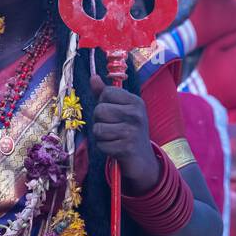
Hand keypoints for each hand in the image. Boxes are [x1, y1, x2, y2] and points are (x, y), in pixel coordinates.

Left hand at [89, 74, 159, 192]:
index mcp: (136, 101)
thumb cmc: (127, 129)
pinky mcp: (126, 148)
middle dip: (100, 121)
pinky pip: (100, 144)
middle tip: (113, 127)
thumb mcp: (120, 109)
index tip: (114, 112)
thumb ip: (105, 93)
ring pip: (97, 128)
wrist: (142, 159)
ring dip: (101, 136)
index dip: (104, 103)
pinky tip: (115, 148)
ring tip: (113, 138)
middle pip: (99, 110)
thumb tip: (93, 77)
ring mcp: (132, 132)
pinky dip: (104, 148)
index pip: (106, 93)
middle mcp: (136, 115)